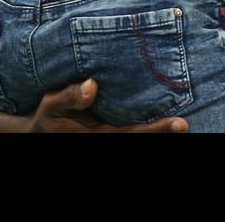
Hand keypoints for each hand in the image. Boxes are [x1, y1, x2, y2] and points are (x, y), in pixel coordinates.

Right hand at [25, 80, 187, 132]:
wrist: (38, 132)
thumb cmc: (47, 118)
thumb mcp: (51, 105)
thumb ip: (70, 96)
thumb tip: (93, 85)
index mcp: (98, 136)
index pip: (133, 135)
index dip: (158, 130)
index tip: (181, 123)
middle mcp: (107, 139)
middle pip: (141, 138)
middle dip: (164, 133)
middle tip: (186, 124)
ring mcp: (108, 136)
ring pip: (136, 135)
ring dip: (157, 131)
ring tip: (179, 120)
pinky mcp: (108, 132)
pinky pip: (129, 130)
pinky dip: (146, 127)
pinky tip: (159, 114)